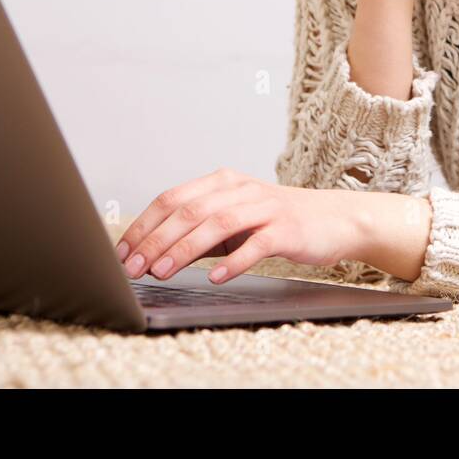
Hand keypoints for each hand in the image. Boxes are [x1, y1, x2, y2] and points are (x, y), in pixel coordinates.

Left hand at [116, 168, 366, 283]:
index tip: (123, 252)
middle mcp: (241, 188)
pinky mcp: (286, 228)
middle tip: (134, 267)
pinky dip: (234, 261)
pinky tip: (216, 277)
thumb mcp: (234, 220)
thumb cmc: (278, 222)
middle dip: (156, 239)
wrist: (334, 220)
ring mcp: (265, 207)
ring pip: (217, 223)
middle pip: (190, 210)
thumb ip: (199, 233)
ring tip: (162, 271)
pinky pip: (256, 244)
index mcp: (222, 182)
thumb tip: (153, 254)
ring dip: (184, 249)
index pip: (172, 198)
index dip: (144, 225)